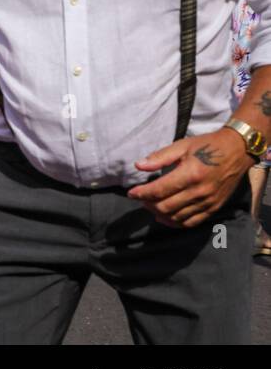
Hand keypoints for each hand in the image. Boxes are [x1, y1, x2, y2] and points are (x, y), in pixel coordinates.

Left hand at [128, 129, 251, 227]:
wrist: (238, 151)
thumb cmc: (207, 145)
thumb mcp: (182, 146)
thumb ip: (159, 157)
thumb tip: (138, 165)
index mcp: (190, 174)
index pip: (159, 190)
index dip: (142, 194)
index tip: (131, 193)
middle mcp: (199, 191)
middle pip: (166, 207)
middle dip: (148, 204)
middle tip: (141, 199)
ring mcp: (208, 202)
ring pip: (177, 217)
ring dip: (159, 214)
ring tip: (151, 206)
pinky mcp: (214, 208)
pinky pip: (192, 222)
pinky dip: (176, 223)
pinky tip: (165, 217)